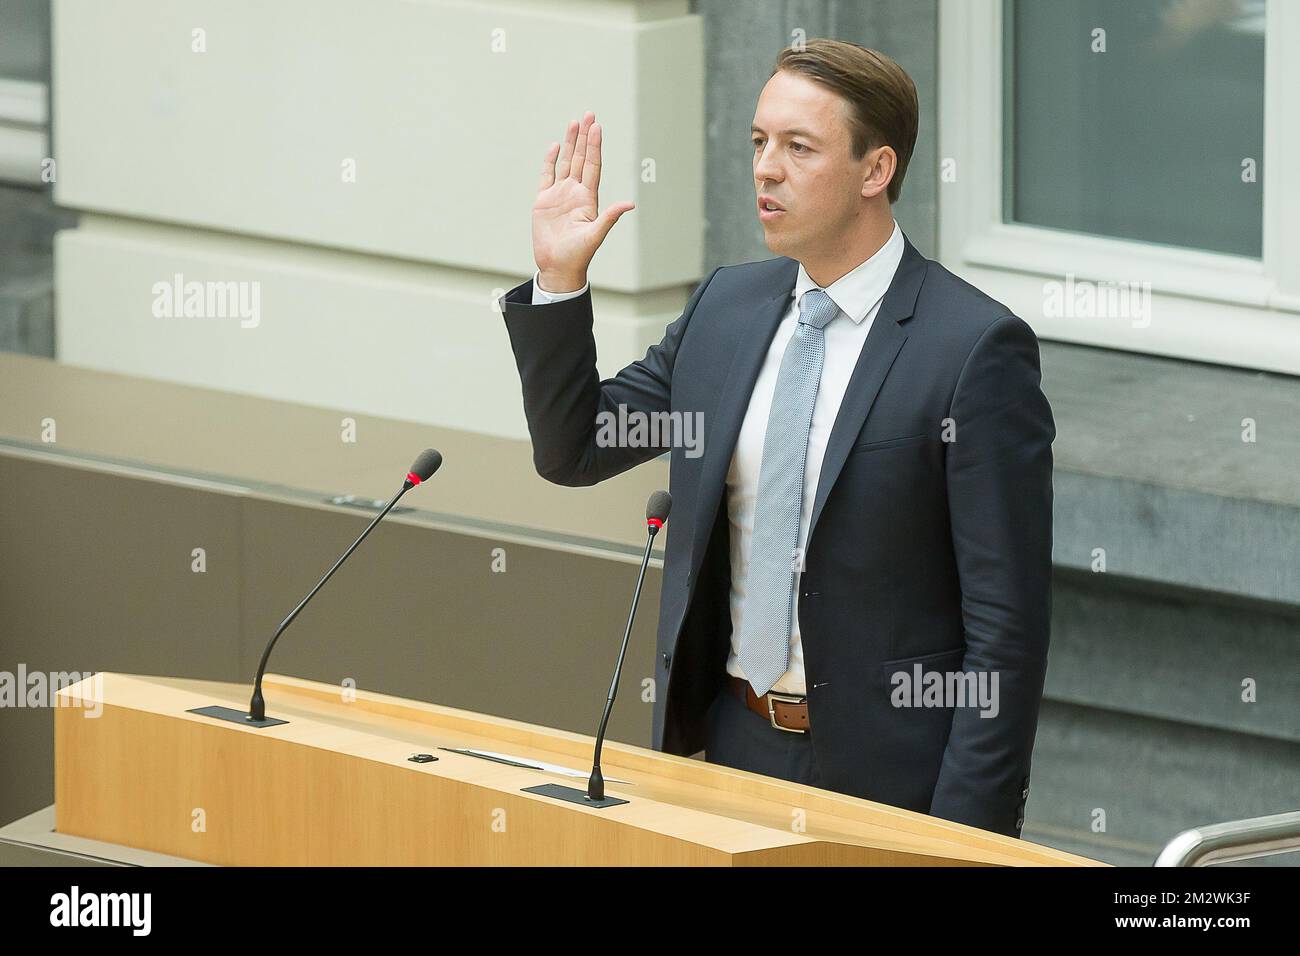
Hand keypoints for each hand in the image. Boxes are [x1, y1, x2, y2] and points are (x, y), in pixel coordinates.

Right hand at [532, 111, 634, 291]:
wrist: (557, 266)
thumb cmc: (578, 255)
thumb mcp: (595, 235)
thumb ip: (610, 217)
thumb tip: (630, 204)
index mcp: (588, 198)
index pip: (593, 166)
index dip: (594, 146)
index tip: (597, 127)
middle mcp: (575, 192)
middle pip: (581, 158)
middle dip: (584, 137)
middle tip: (589, 114)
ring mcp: (559, 195)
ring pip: (565, 163)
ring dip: (570, 143)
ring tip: (574, 122)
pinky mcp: (543, 201)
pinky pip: (547, 176)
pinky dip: (550, 161)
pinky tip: (554, 147)